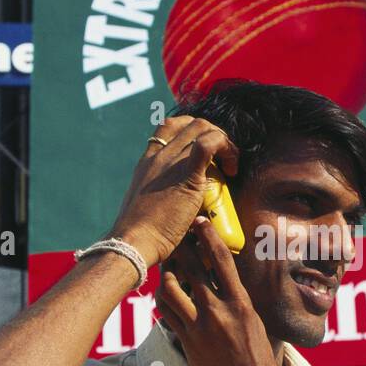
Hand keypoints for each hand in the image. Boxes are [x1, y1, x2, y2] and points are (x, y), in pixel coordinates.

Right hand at [109, 118, 239, 268]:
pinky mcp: (186, 174)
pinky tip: (231, 168)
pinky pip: (208, 144)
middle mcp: (158, 156)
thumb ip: (162, 199)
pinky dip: (226, 148)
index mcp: (147, 162)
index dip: (192, 131)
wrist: (134, 241)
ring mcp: (171, 162)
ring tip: (230, 165)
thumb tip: (180, 210)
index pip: (169, 127)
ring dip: (223, 140)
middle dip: (214, 134)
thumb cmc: (141, 235)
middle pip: (191, 123)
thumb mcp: (148, 206)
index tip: (205, 151)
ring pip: (202, 127)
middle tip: (223, 159)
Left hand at [154, 215, 282, 365]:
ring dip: (165, 274)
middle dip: (180, 248)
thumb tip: (223, 276)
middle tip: (173, 235)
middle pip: (191, 269)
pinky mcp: (187, 342)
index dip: (208, 236)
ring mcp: (200, 328)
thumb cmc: (257, 352)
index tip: (199, 221)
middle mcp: (218, 312)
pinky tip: (164, 293)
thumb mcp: (252, 318)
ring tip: (165, 265)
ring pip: (170, 290)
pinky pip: (167, 314)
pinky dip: (163, 300)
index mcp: (240, 303)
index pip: (221, 260)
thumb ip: (235, 297)